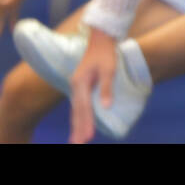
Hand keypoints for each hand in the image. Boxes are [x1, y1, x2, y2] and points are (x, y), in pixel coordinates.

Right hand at [68, 28, 117, 143]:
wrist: (100, 39)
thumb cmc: (106, 54)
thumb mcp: (109, 70)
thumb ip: (106, 88)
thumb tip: (106, 107)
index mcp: (80, 82)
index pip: (84, 107)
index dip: (86, 123)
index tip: (88, 137)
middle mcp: (75, 85)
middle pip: (76, 111)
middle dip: (77, 128)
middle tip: (77, 144)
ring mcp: (76, 85)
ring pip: (75, 109)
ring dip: (76, 125)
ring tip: (75, 139)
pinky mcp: (80, 85)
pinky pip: (77, 105)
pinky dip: (77, 116)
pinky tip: (78, 123)